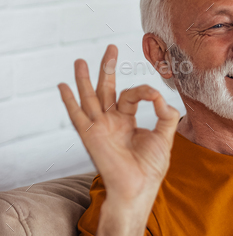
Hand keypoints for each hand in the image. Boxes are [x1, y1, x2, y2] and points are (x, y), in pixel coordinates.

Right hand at [58, 45, 179, 204]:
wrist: (138, 187)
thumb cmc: (151, 167)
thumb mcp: (165, 136)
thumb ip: (166, 114)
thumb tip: (160, 97)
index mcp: (127, 121)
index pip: (131, 95)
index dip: (144, 91)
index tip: (155, 96)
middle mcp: (111, 121)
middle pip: (106, 89)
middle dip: (107, 68)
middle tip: (111, 48)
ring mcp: (99, 127)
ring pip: (90, 97)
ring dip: (84, 78)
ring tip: (80, 60)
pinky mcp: (90, 135)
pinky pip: (77, 115)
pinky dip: (69, 100)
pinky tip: (63, 86)